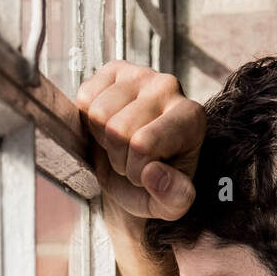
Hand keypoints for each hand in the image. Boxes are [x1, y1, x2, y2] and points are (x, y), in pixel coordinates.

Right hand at [75, 60, 205, 220]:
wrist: (137, 173)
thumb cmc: (156, 185)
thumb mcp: (170, 205)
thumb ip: (173, 198)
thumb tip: (152, 173)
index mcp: (191, 118)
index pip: (143, 144)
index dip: (135, 170)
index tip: (148, 173)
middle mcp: (169, 87)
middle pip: (117, 129)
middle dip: (118, 157)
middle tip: (130, 160)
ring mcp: (141, 74)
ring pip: (98, 113)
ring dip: (102, 139)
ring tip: (119, 145)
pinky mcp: (114, 70)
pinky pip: (85, 98)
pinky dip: (87, 121)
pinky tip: (106, 128)